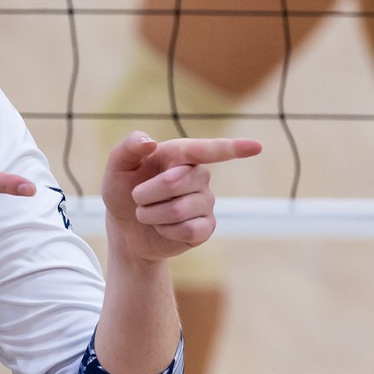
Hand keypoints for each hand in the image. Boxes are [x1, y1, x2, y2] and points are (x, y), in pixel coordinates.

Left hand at [102, 131, 261, 261]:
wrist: (126, 229)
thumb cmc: (123, 191)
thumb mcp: (116, 168)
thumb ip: (128, 148)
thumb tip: (149, 142)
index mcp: (180, 154)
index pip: (208, 150)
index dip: (233, 148)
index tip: (256, 147)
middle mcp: (199, 175)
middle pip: (175, 182)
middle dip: (146, 194)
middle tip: (137, 198)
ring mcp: (205, 201)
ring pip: (180, 209)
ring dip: (152, 215)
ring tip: (147, 214)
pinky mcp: (206, 227)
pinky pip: (189, 229)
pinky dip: (166, 231)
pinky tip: (162, 229)